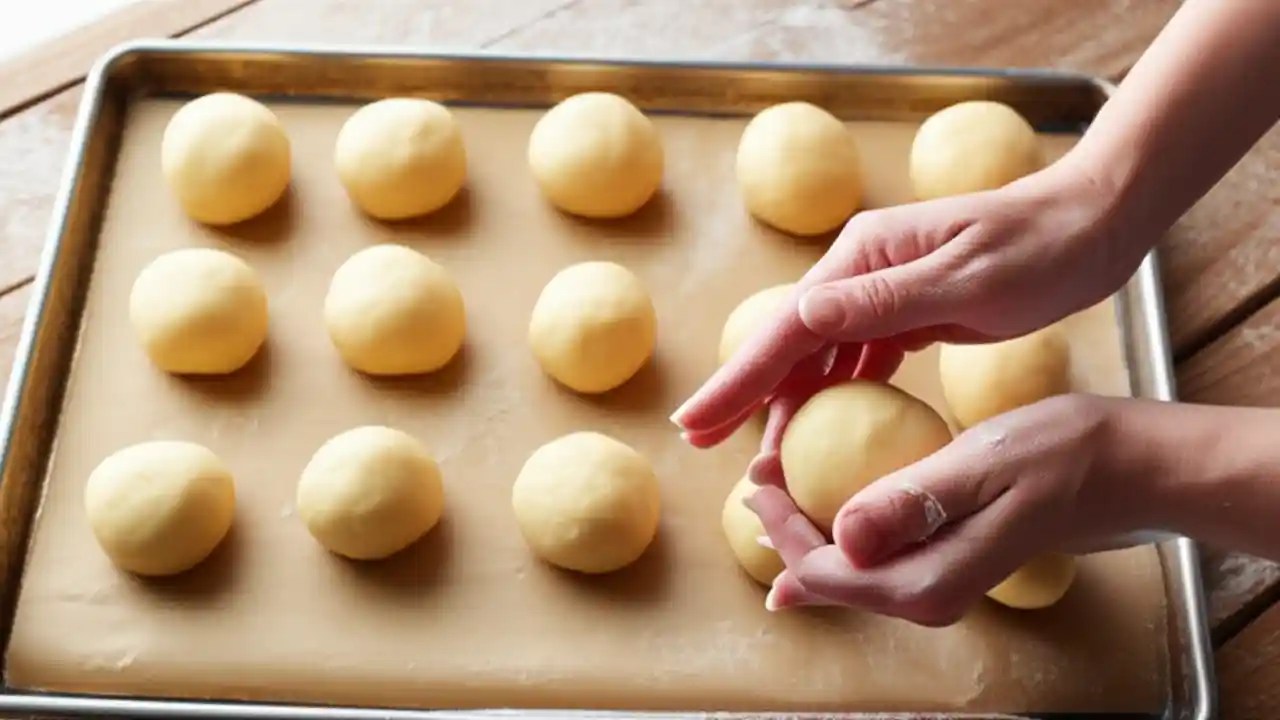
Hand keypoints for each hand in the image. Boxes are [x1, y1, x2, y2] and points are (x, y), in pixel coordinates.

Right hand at [671, 162, 1150, 473]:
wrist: (1095, 224)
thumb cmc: (1041, 250)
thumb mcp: (967, 278)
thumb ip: (885, 301)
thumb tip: (802, 318)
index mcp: (863, 254)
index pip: (786, 326)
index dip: (739, 379)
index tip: (696, 422)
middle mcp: (860, 270)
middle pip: (789, 342)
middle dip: (746, 394)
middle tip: (702, 445)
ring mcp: (882, 290)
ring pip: (819, 357)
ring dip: (790, 405)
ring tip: (765, 457)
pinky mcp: (908, 311)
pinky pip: (857, 360)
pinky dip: (836, 396)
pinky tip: (824, 430)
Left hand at [749, 394, 1154, 626]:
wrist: (1126, 467)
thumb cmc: (1060, 456)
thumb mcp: (979, 466)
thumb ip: (909, 504)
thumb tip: (840, 537)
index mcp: (927, 582)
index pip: (825, 571)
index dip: (781, 527)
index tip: (758, 477)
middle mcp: (928, 597)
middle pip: (830, 579)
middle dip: (787, 531)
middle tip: (757, 478)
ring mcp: (940, 583)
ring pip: (852, 570)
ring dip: (813, 530)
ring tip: (779, 487)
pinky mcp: (950, 561)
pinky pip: (880, 555)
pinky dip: (847, 529)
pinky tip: (833, 504)